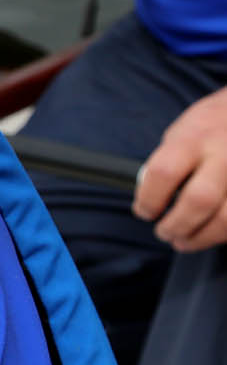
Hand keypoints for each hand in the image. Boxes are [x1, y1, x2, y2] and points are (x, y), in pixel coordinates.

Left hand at [135, 86, 226, 250]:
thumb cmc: (213, 124)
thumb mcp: (184, 130)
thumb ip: (168, 161)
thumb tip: (150, 195)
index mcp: (196, 137)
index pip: (164, 172)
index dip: (149, 200)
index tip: (144, 212)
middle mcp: (225, 153)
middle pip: (199, 200)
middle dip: (176, 225)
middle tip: (165, 233)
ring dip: (202, 238)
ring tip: (185, 240)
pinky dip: (223, 233)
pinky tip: (212, 232)